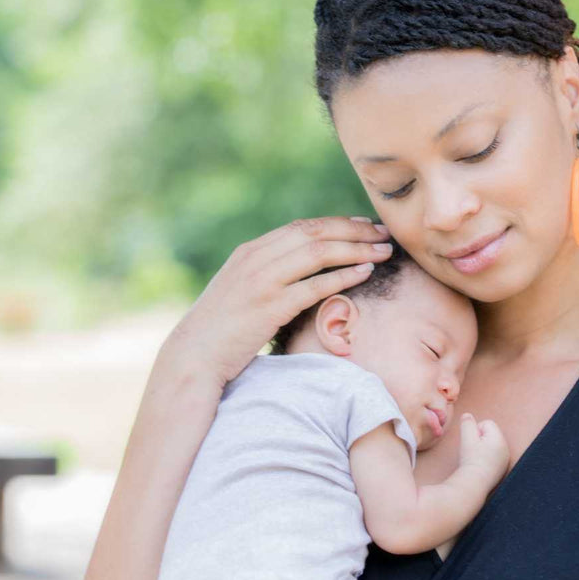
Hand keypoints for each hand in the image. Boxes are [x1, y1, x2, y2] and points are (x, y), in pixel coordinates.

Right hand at [159, 216, 392, 386]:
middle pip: (315, 233)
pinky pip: (316, 285)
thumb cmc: (221, 329)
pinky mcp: (270, 307)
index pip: (301, 228)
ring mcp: (262, 281)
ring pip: (319, 253)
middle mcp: (256, 259)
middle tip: (384, 233)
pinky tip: (366, 272)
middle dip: (354, 230)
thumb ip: (266, 274)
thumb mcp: (240, 290)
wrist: (194, 355)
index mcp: (250, 251)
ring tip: (384, 251)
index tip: (364, 224)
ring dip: (357, 249)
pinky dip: (344, 276)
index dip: (337, 224)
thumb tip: (298, 270)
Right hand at [458, 413, 510, 488]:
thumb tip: (467, 415)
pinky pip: (493, 456)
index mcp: (499, 439)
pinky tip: (480, 466)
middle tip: (473, 451)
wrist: (475, 484)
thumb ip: (467, 424)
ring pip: (491, 445)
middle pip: (489, 434)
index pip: (486, 423)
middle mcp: (506, 448)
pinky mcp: (501, 469)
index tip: (472, 443)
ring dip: (482, 448)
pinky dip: (486, 458)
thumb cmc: (471, 460)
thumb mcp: (466, 438)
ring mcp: (505, 459)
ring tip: (476, 459)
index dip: (475, 430)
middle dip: (479, 439)